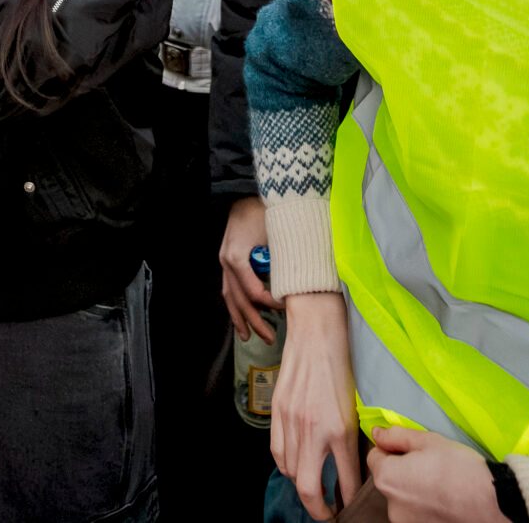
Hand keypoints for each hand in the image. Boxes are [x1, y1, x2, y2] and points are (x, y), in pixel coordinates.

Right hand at [221, 196, 277, 341]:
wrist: (247, 189)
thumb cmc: (266, 209)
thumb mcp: (279, 234)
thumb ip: (286, 260)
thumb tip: (305, 283)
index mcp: (238, 258)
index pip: (256, 292)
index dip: (272, 304)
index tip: (288, 308)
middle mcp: (227, 262)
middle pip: (240, 300)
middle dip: (255, 322)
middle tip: (271, 339)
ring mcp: (224, 261)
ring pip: (229, 297)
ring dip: (240, 318)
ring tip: (248, 338)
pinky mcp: (227, 259)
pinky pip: (229, 287)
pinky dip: (234, 304)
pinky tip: (240, 316)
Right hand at [271, 291, 360, 519]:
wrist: (316, 333)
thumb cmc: (341, 364)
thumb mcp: (355, 405)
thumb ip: (352, 438)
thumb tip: (353, 465)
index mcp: (341, 429)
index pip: (345, 481)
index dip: (348, 501)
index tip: (349, 507)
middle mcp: (314, 431)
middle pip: (309, 488)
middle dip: (319, 509)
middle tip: (328, 512)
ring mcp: (292, 423)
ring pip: (292, 473)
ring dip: (303, 486)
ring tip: (313, 488)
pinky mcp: (278, 413)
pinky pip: (278, 452)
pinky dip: (286, 466)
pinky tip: (295, 466)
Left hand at [366, 428, 501, 522]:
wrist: (491, 504)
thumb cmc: (460, 468)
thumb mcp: (429, 441)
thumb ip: (398, 436)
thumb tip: (377, 433)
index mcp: (387, 477)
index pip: (375, 457)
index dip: (392, 449)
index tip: (413, 450)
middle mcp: (390, 505)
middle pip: (389, 480)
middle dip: (404, 471)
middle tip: (432, 466)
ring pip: (403, 499)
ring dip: (414, 491)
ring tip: (441, 485)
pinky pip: (415, 514)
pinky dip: (424, 508)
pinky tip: (444, 501)